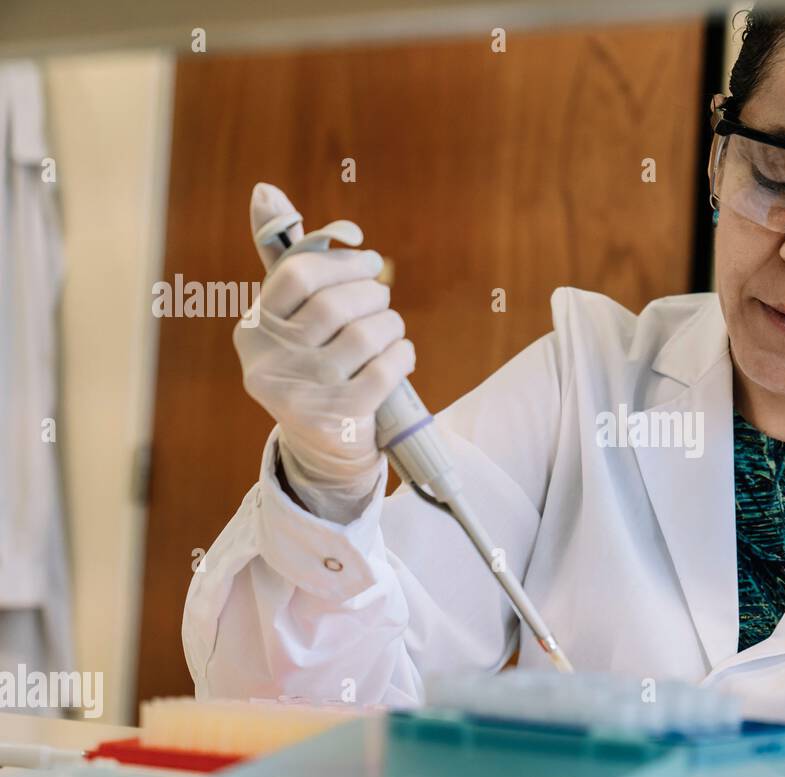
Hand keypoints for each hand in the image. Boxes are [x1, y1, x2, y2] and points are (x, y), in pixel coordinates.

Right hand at [235, 183, 414, 523]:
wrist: (323, 449)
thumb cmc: (314, 365)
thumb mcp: (294, 318)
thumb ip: (289, 258)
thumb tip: (265, 190)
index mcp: (253, 328)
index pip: (297, 275)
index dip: (342, 261)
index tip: (369, 262)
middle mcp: (268, 362)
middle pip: (336, 303)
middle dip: (372, 294)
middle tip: (383, 299)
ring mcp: (300, 394)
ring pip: (365, 334)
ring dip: (391, 325)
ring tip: (391, 329)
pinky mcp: (336, 420)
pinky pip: (386, 371)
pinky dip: (403, 356)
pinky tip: (401, 356)